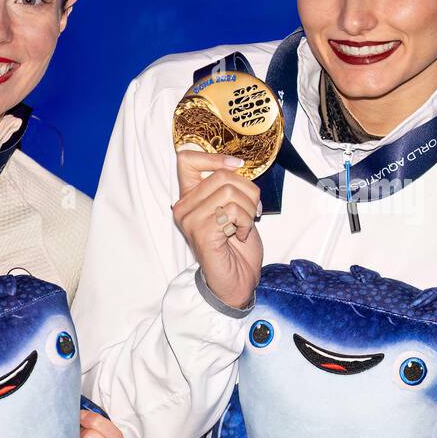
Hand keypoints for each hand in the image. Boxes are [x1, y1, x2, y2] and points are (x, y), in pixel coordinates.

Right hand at [171, 148, 262, 309]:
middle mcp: (183, 207)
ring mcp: (190, 220)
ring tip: (246, 225)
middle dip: (248, 190)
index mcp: (189, 197)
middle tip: (253, 210)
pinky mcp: (201, 233)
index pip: (187, 159)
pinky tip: (242, 235)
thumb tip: (237, 166)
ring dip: (249, 208)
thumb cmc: (237, 247)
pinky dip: (246, 222)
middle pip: (221, 174)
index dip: (215, 157)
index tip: (238, 166)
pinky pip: (232, 211)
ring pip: (229, 191)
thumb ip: (230, 187)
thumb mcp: (234, 208)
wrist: (237, 280)